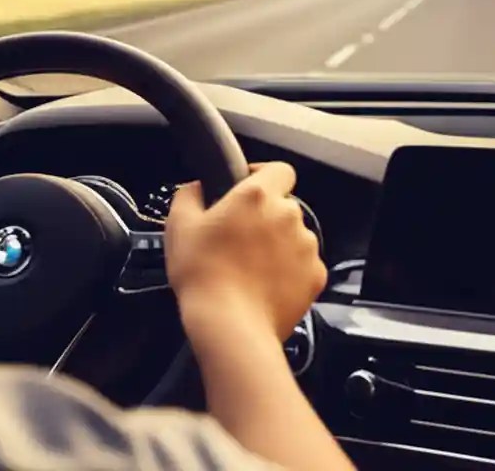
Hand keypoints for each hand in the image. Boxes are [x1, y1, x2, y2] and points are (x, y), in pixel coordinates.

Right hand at [164, 162, 325, 341]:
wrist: (230, 325)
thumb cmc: (202, 275)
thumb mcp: (179, 226)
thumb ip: (188, 195)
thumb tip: (196, 188)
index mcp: (257, 196)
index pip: (279, 169)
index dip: (264, 175)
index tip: (248, 187)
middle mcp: (288, 216)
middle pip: (283, 206)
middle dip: (265, 218)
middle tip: (238, 238)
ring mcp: (306, 247)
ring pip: (294, 236)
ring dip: (277, 245)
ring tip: (250, 268)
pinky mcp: (315, 276)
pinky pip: (303, 266)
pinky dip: (288, 272)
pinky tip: (264, 286)